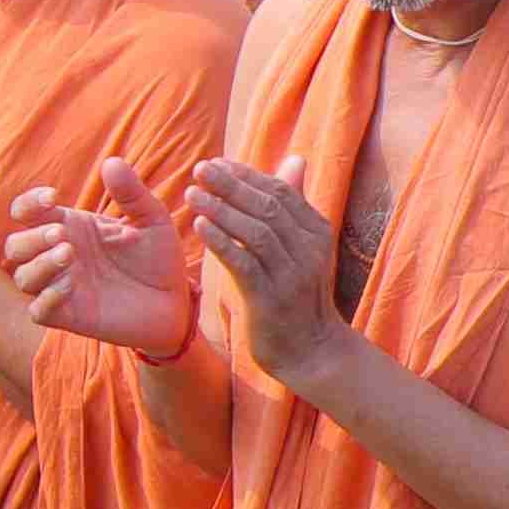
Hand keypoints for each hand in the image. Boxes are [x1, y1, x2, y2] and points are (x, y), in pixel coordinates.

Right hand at [6, 153, 195, 359]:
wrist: (177, 303)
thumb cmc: (160, 258)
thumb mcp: (152, 220)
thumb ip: (131, 193)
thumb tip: (112, 162)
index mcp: (71, 228)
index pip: (27, 212)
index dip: (29, 203)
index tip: (51, 198)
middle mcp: (60, 256)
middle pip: (15, 246)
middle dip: (31, 237)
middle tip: (62, 235)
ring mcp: (61, 288)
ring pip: (22, 277)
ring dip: (38, 264)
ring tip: (68, 255)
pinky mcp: (69, 317)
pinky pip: (38, 311)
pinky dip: (46, 298)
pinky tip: (70, 288)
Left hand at [178, 156, 345, 388]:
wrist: (311, 350)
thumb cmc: (298, 293)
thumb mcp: (303, 246)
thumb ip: (293, 205)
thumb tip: (295, 159)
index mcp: (316, 231)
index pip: (281, 192)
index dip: (247, 175)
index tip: (217, 162)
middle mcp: (308, 249)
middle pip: (267, 206)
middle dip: (232, 185)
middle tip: (200, 169)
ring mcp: (292, 274)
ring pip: (256, 232)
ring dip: (222, 210)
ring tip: (193, 194)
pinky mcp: (271, 299)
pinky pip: (245, 264)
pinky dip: (222, 242)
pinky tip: (199, 227)